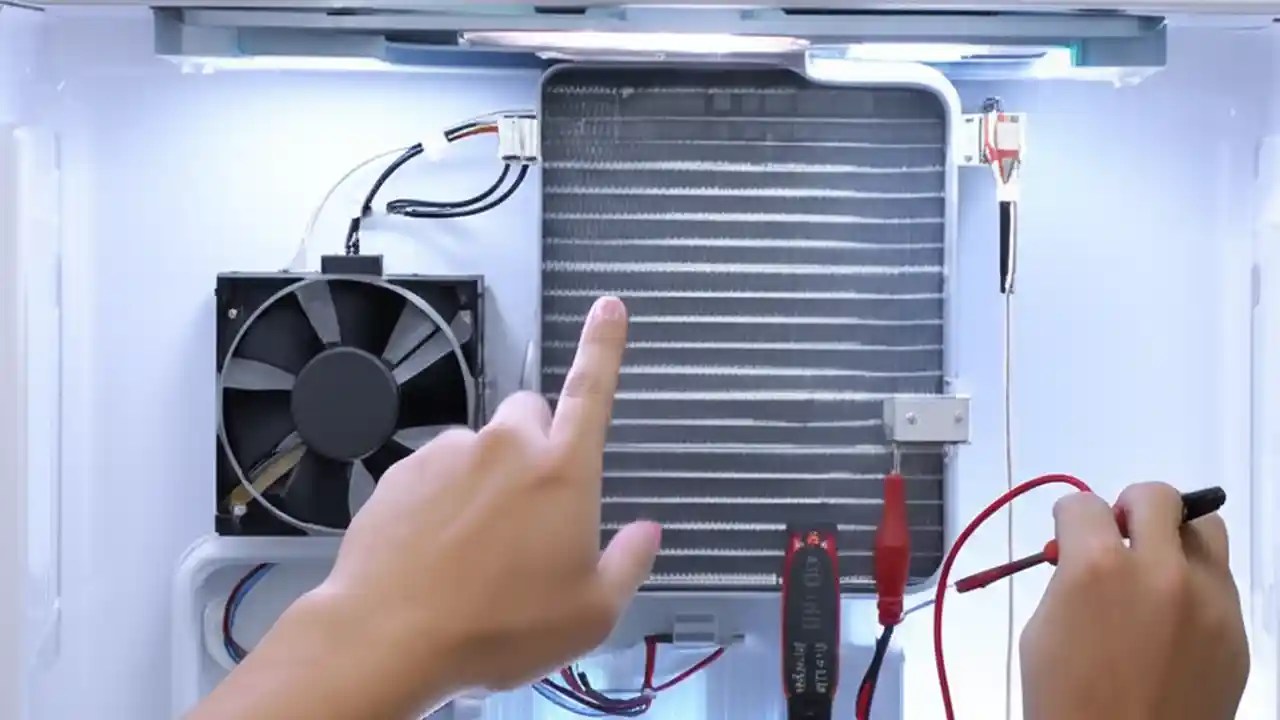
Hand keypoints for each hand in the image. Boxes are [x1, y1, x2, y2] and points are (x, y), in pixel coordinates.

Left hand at [317, 295, 658, 700]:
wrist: (390, 637)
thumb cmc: (499, 627)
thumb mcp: (589, 614)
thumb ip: (628, 564)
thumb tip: (647, 534)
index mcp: (562, 470)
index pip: (591, 390)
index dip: (604, 345)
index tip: (608, 307)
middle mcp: (506, 446)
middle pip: (529, 415)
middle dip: (535, 445)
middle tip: (530, 508)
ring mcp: (449, 453)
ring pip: (479, 449)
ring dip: (484, 480)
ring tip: (476, 548)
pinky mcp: (402, 472)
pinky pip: (433, 473)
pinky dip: (441, 500)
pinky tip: (437, 551)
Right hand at [1021, 482, 1247, 719]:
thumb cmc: (1066, 701)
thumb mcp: (1042, 631)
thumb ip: (1069, 579)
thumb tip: (1086, 555)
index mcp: (1098, 567)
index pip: (1083, 505)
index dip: (1069, 518)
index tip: (1068, 534)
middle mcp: (1160, 572)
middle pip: (1157, 497)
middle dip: (1129, 510)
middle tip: (1117, 538)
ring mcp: (1208, 601)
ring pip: (1205, 530)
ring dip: (1174, 539)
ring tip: (1154, 574)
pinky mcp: (1235, 632)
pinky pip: (1220, 584)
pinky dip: (1195, 587)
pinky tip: (1172, 623)